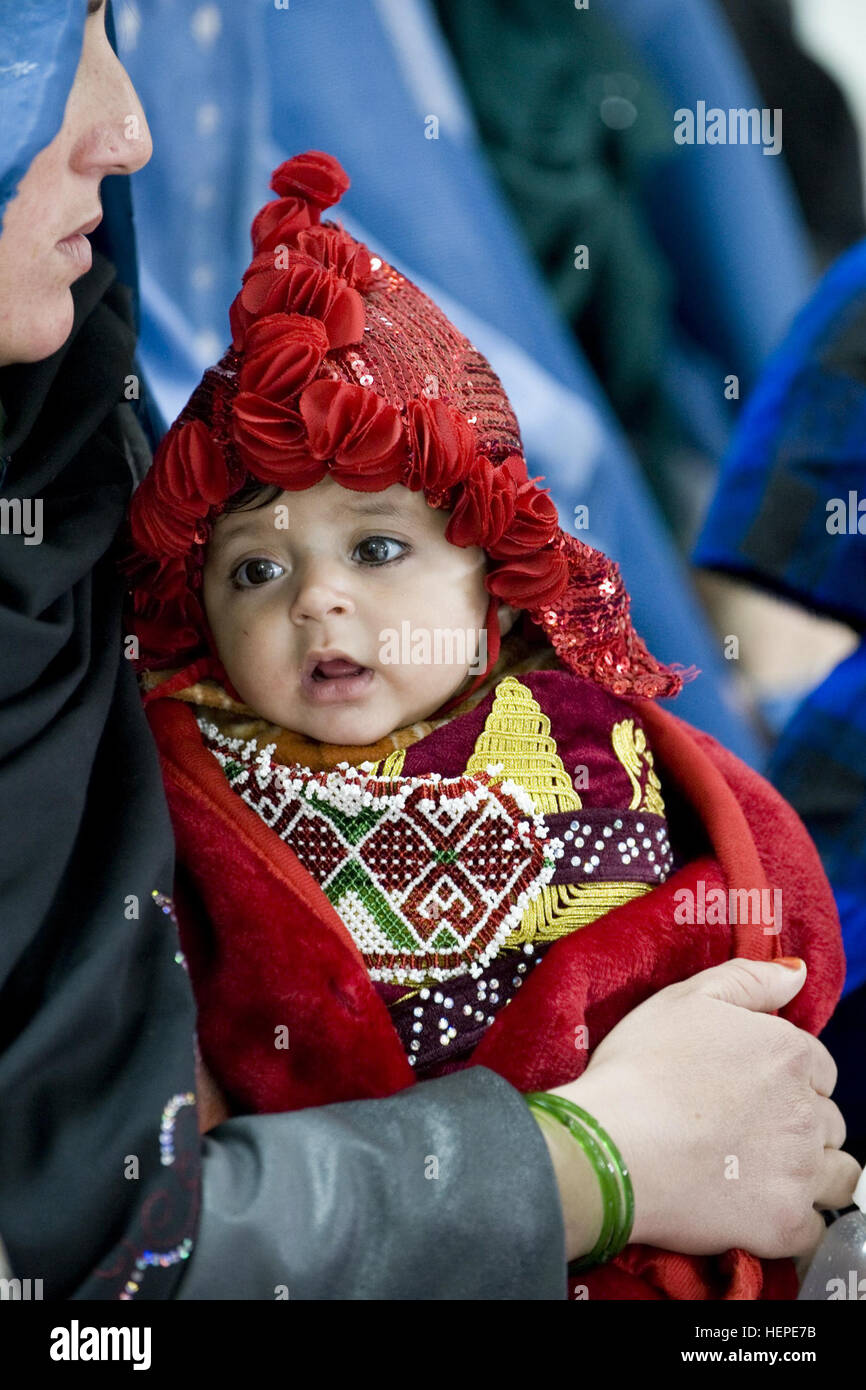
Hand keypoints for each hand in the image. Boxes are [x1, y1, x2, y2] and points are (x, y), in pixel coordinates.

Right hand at [549, 958, 859, 1260]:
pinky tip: (755, 1210)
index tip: (747, 1088)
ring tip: (760, 1173)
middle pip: (828, 1121)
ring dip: (812, 1173)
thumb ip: (750, 979)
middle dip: (798, 1124)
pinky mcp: (785, 1225)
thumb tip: (797, 973)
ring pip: (838, 1175)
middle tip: (744, 1130)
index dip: (785, 1076)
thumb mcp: (685, 999)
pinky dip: (792, 1222)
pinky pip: (814, 1229)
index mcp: (790, 1054)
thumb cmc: (640, 1066)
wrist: (610, 1146)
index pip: (819, 1068)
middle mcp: (808, 1112)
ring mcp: (801, 1172)